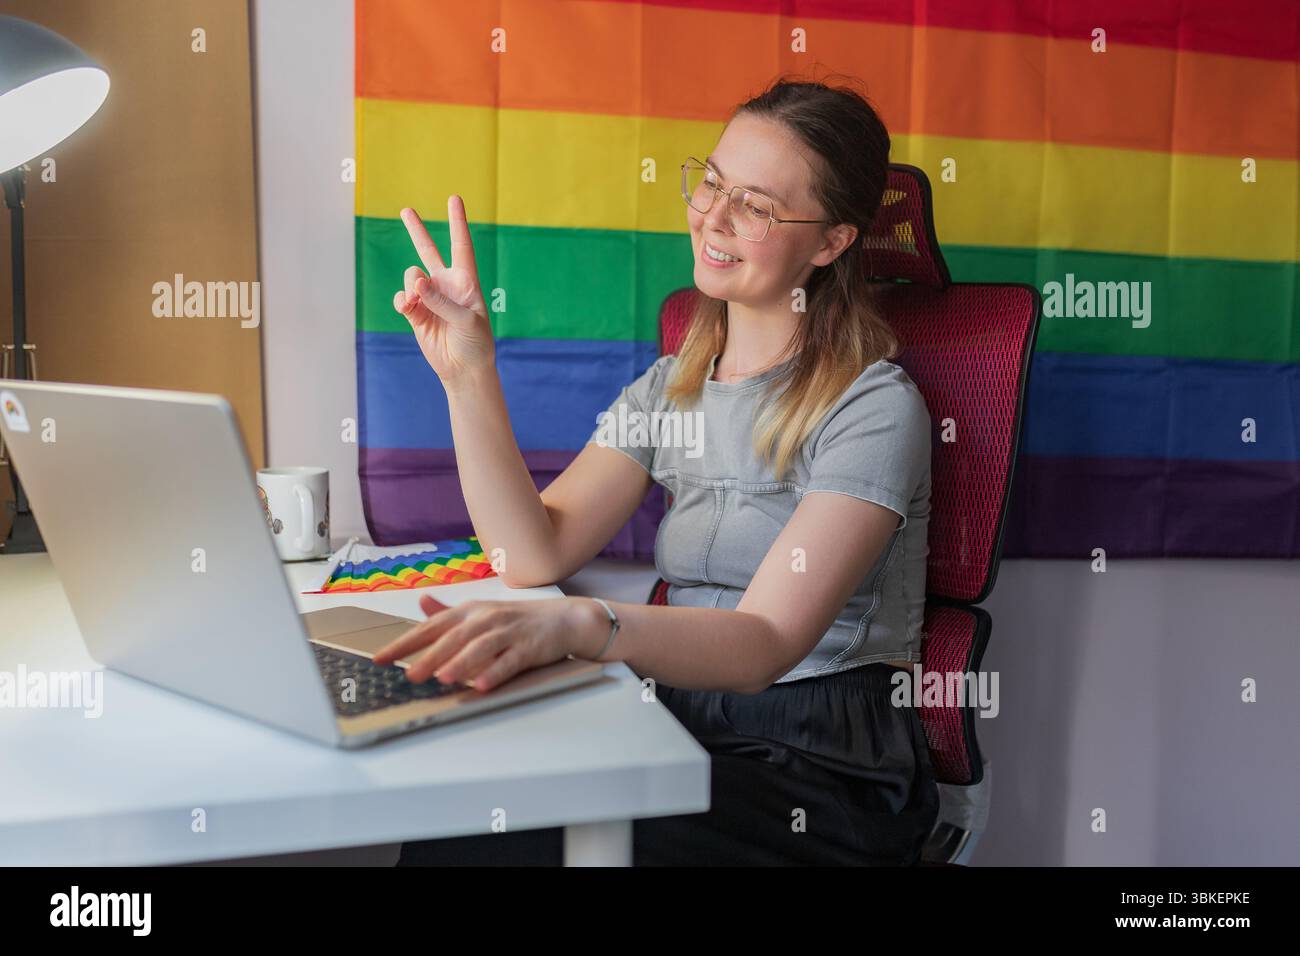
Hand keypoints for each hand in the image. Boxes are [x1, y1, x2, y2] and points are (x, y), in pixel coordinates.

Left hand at [372, 593, 607, 691]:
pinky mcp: (529, 648)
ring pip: (481, 648)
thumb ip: (449, 612)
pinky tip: (481, 685)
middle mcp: (486, 619)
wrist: (565, 619)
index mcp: (470, 612)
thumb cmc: (519, 620)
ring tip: (443, 679)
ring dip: (461, 663)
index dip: (405, 642)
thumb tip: (421, 602)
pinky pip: (509, 661)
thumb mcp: (481, 612)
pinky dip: (495, 672)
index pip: (431, 626)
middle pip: (454, 637)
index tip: (379, 658)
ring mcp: (509, 632)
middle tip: (409, 675)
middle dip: (430, 656)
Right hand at [393, 197, 496, 386]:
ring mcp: (429, 298)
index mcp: (466, 281)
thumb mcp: (466, 320)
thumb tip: (416, 282)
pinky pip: (402, 298)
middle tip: (405, 210)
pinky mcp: (416, 313)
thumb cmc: (476, 342)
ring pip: (412, 276)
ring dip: (412, 285)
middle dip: (417, 231)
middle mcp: (446, 285)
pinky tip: (408, 308)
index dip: (458, 222)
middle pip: (429, 251)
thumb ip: (442, 300)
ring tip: (418, 301)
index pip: (461, 246)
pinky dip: (403, 301)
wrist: (464, 368)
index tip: (454, 199)